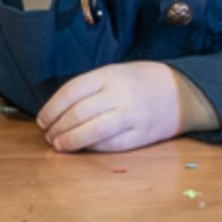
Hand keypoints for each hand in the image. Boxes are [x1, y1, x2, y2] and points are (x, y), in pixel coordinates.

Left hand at [37, 61, 213, 152]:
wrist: (179, 91)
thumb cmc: (138, 82)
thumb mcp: (114, 73)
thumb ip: (89, 89)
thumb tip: (57, 111)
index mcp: (109, 75)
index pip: (71, 91)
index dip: (52, 108)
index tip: (42, 120)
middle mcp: (119, 94)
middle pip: (79, 113)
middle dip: (58, 127)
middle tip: (48, 136)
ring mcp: (131, 115)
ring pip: (93, 131)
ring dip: (71, 141)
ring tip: (59, 145)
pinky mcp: (140, 135)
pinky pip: (110, 145)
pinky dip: (92, 148)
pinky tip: (83, 148)